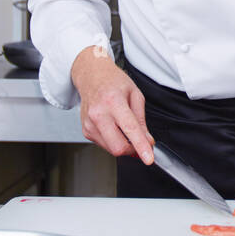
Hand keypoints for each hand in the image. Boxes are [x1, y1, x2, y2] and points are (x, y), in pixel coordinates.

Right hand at [70, 45, 153, 163]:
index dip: (141, 147)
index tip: (148, 159)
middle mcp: (98, 114)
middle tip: (140, 143)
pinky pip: (104, 145)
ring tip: (124, 128)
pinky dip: (113, 141)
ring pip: (111, 149)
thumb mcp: (135, 94)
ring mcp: (90, 124)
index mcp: (113, 102)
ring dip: (123, 145)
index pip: (130, 129)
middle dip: (133, 150)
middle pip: (118, 147)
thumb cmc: (113, 81)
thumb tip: (147, 140)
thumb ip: (142, 120)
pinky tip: (113, 127)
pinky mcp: (86, 131)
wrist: (91, 76)